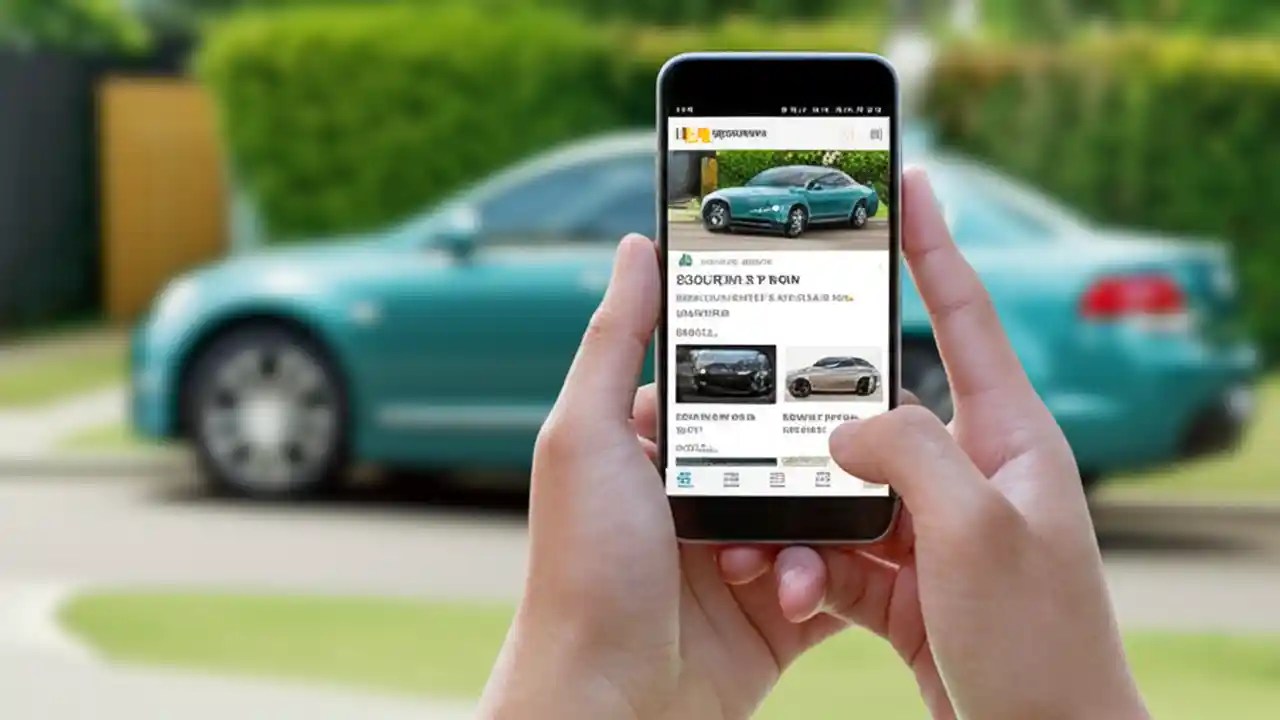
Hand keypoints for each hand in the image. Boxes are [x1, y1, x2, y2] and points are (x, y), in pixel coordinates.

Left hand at [477, 235, 850, 718]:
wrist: (610, 705)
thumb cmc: (582, 571)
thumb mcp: (584, 438)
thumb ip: (615, 340)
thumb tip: (636, 248)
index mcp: (655, 448)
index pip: (727, 385)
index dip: (770, 362)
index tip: (826, 331)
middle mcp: (700, 495)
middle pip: (788, 442)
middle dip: (817, 446)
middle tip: (849, 438)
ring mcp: (742, 553)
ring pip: (820, 507)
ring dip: (817, 524)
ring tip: (785, 545)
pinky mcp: (777, 608)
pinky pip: (832, 576)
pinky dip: (827, 581)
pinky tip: (799, 592)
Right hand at [728, 168, 1150, 719]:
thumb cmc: (1035, 642)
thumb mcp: (973, 529)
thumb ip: (905, 451)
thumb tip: (841, 428)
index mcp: (1010, 440)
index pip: (965, 318)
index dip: (932, 246)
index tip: (906, 185)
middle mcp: (974, 475)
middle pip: (880, 415)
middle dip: (817, 428)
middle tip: (761, 415)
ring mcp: (938, 530)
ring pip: (845, 488)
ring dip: (805, 519)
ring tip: (775, 555)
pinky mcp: (907, 581)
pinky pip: (840, 549)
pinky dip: (809, 565)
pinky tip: (790, 586)